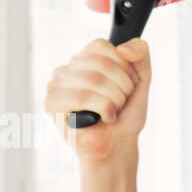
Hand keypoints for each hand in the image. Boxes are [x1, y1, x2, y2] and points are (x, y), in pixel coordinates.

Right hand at [43, 37, 150, 161]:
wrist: (119, 145)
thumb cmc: (125, 115)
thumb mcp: (141, 81)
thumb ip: (140, 54)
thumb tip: (125, 47)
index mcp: (84, 59)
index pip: (102, 46)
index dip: (123, 67)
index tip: (127, 86)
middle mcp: (67, 69)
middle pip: (100, 64)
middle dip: (122, 88)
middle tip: (120, 103)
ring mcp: (56, 84)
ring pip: (93, 80)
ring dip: (114, 100)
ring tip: (112, 111)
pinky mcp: (51, 103)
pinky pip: (83, 97)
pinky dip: (104, 110)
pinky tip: (103, 118)